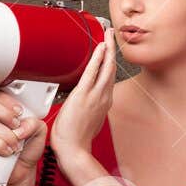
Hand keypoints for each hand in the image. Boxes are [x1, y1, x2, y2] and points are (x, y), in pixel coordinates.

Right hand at [0, 87, 48, 185]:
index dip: (7, 100)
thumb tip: (21, 124)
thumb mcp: (39, 133)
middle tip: (15, 125)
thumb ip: (35, 123)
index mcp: (4, 113)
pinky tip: (7, 152)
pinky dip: (0, 147)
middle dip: (5, 114)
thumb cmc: (26, 153)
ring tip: (15, 146)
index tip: (19, 111)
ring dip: (7, 136)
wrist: (20, 174)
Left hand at [49, 28, 115, 173]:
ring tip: (108, 35)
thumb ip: (89, 109)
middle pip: (110, 69)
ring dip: (108, 50)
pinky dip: (97, 59)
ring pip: (106, 68)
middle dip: (112, 50)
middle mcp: (103, 98)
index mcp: (103, 103)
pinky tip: (100, 48)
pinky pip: (92, 73)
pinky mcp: (84, 96)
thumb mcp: (87, 120)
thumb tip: (84, 105)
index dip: (109, 62)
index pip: (107, 78)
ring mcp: (95, 97)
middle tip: (111, 35)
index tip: (108, 51)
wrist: (73, 150)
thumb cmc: (76, 139)